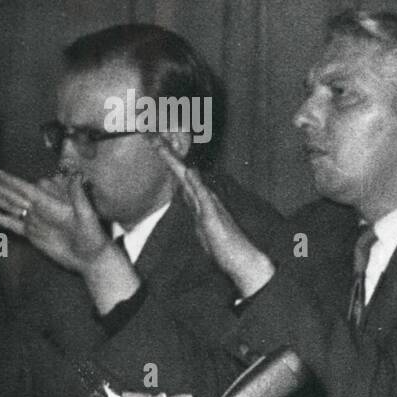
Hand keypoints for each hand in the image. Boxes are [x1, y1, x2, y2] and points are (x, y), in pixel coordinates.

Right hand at [0, 166, 113, 273]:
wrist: (91, 257)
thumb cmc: (93, 236)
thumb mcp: (87, 215)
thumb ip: (79, 196)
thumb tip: (77, 175)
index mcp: (50, 201)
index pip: (24, 187)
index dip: (8, 179)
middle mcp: (39, 208)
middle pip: (12, 195)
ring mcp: (34, 220)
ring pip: (9, 207)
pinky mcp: (32, 234)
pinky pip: (12, 223)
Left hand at [156, 140, 273, 296]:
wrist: (244, 261)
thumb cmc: (225, 248)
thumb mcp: (205, 230)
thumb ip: (199, 214)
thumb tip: (194, 204)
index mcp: (201, 203)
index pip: (181, 178)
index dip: (168, 162)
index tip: (156, 144)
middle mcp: (205, 200)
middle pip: (182, 173)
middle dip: (167, 154)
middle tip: (152, 135)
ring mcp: (210, 208)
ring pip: (190, 181)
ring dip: (177, 163)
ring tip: (165, 145)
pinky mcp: (214, 219)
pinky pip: (203, 199)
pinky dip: (196, 185)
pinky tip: (189, 173)